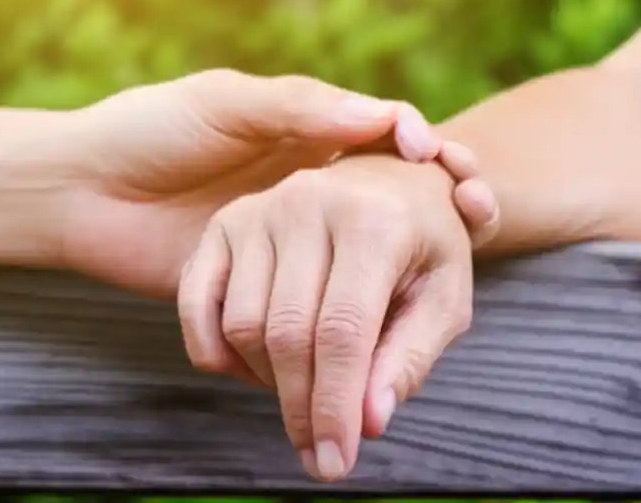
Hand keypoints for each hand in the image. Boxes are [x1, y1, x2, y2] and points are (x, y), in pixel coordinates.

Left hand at [54, 69, 465, 296]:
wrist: (75, 191)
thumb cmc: (146, 131)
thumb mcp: (224, 102)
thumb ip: (300, 108)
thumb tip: (384, 116)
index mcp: (308, 140)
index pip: (394, 147)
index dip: (438, 159)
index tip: (466, 177)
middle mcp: (308, 198)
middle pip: (395, 207)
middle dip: (439, 212)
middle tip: (479, 217)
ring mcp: (288, 252)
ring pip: (366, 264)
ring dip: (405, 268)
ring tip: (444, 271)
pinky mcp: (260, 296)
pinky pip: (313, 312)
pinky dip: (350, 314)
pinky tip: (379, 313)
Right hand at [178, 152, 475, 481]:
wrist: (394, 179)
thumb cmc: (426, 245)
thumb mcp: (444, 299)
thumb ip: (408, 359)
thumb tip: (367, 421)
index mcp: (375, 220)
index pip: (343, 332)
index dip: (334, 406)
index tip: (334, 462)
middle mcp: (309, 202)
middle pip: (287, 334)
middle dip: (302, 408)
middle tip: (317, 453)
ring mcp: (260, 207)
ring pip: (243, 326)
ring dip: (267, 381)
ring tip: (306, 391)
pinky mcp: (226, 221)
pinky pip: (196, 304)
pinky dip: (216, 352)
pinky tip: (253, 372)